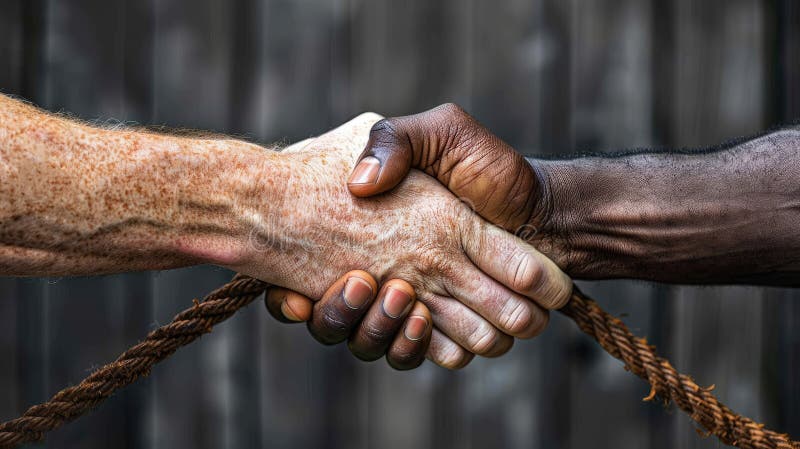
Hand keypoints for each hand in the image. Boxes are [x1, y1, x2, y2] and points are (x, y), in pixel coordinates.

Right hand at [221, 113, 570, 368]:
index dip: (291, 283)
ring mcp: (415, 304)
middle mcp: (388, 272)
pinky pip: (414, 356)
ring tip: (405, 296)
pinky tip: (426, 319)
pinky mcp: (442, 330)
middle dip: (346, 308)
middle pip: (340, 315)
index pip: (309, 265)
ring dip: (381, 325)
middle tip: (362, 279)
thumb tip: (360, 183)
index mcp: (378, 231)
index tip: (307, 274)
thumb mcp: (440, 132)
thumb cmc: (491, 168)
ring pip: (374, 340)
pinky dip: (416, 346)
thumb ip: (396, 141)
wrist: (544, 210)